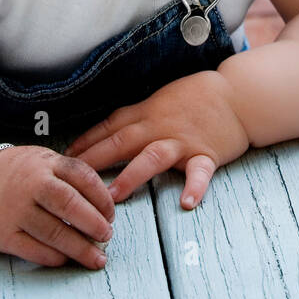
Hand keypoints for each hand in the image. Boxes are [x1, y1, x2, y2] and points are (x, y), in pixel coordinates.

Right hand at [0, 144, 114, 269]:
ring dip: (79, 248)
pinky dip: (54, 257)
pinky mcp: (4, 235)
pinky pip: (34, 250)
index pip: (83, 177)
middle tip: (107, 236)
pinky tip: (66, 260)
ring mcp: (16, 210)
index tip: (111, 214)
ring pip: (54, 232)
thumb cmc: (18, 174)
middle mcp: (31, 184)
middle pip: (70, 204)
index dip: (102, 198)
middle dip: (94, 224)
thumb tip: (104, 205)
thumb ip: (70, 176)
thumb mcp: (43, 161)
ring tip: (96, 258)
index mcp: (46, 162)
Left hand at [66, 70, 249, 209]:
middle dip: (94, 162)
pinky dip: (194, 187)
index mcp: (147, 113)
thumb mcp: (161, 99)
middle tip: (71, 181)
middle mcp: (160, 127)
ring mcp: (183, 141)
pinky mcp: (206, 154)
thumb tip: (106, 131)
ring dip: (131, 176)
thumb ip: (137, 116)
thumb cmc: (197, 96)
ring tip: (113, 197)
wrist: (237, 94)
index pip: (109, 127)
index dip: (84, 143)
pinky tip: (186, 204)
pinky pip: (199, 172)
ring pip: (152, 157)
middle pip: (121, 143)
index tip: (62, 159)